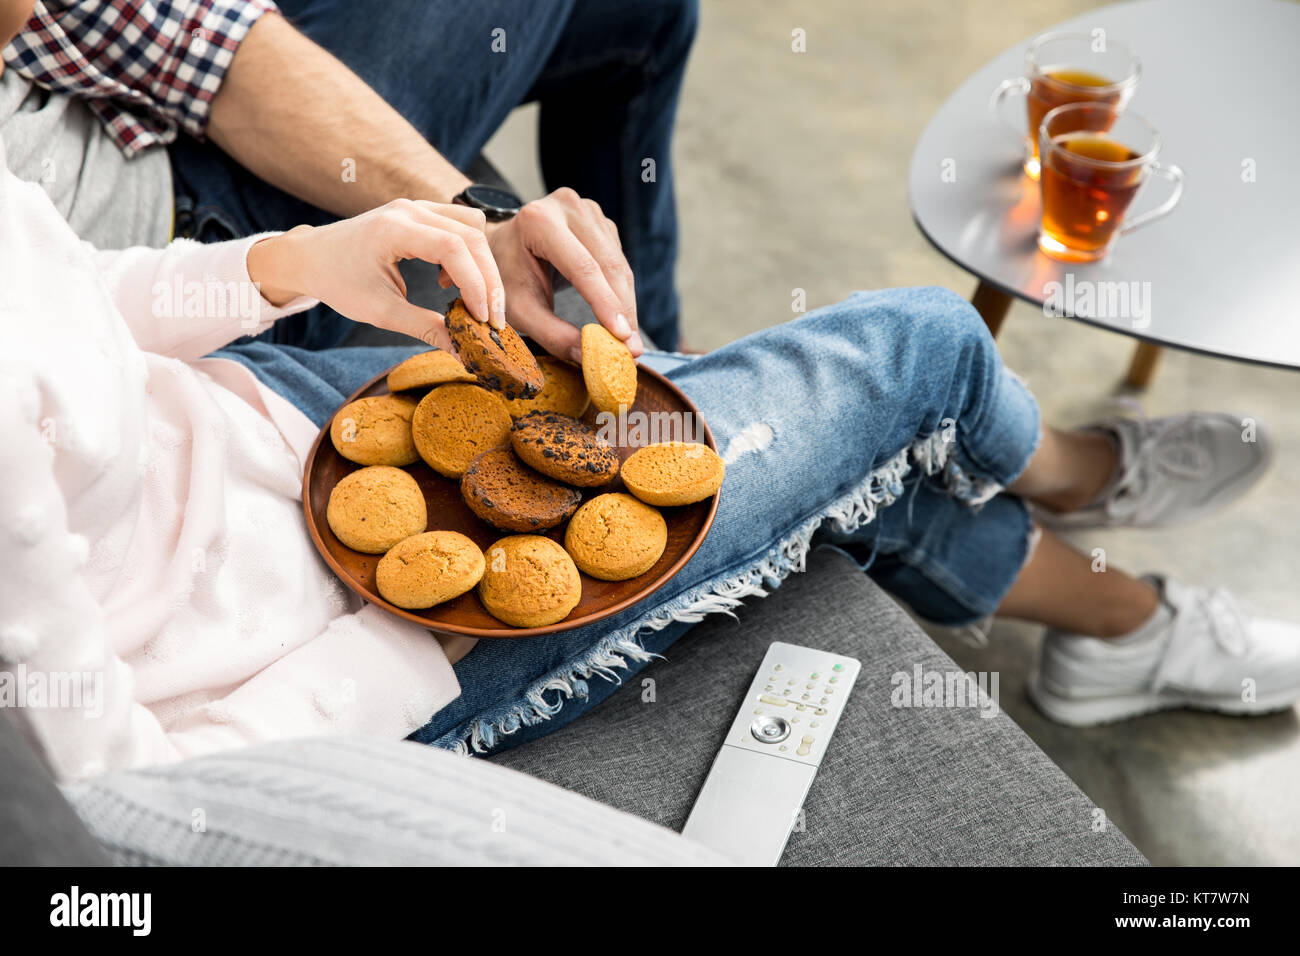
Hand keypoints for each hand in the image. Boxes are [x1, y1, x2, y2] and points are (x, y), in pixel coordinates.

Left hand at [247, 199, 504, 349]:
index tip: (482, 319)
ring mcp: (416, 206)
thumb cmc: (338, 281)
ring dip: (480, 263)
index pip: (453, 248)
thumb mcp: (380, 311)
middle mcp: (409, 210)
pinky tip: (448, 279)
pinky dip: (467, 253)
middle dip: (488, 280)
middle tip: (491, 318)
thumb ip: (425, 328)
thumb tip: (461, 350)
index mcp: (394, 229)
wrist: (310, 257)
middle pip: (471, 236)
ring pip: (472, 226)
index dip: (476, 284)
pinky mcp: (419, 212)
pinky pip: (460, 224)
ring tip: (467, 297)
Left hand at [488, 187, 643, 362]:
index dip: (606, 304)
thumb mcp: (519, 308)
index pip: (583, 267)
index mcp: (540, 221)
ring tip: (630, 341)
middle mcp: (567, 206)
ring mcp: (588, 210)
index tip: (624, 338)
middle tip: (632, 349)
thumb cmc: (505, 276)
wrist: (500, 244)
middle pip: (608, 264)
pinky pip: (619, 262)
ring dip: (627, 305)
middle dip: (623, 310)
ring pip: (619, 264)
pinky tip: (621, 318)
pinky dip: (622, 293)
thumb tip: (586, 357)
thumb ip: (550, 333)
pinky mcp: (600, 221)